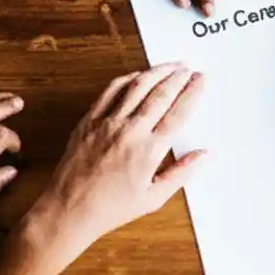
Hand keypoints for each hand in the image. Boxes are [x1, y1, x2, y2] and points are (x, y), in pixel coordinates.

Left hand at [16, 64, 204, 270]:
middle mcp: (130, 131)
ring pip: (137, 86)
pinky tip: (137, 76)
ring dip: (156, 72)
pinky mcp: (89, 121)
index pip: (178, 112)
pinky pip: (110, 91)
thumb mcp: (154, 197)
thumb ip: (182, 172)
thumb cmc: (110, 208)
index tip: (201, 80)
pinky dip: (127, 79)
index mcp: (149, 150)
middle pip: (160, 94)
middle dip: (178, 77)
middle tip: (189, 68)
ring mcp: (108, 123)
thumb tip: (204, 155)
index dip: (192, 92)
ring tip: (169, 65)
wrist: (70, 209)